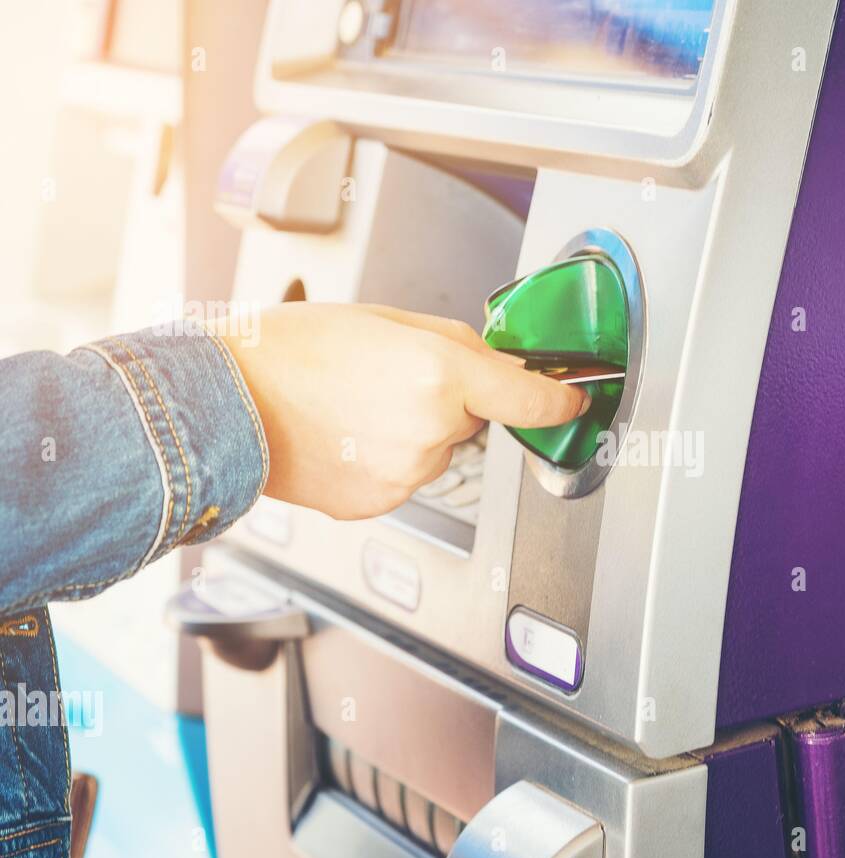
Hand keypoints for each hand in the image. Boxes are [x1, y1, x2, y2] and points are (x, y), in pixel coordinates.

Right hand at [214, 302, 587, 519]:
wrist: (225, 401)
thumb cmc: (292, 350)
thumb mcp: (387, 319)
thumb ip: (455, 344)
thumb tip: (496, 364)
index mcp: (439, 375)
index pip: (529, 399)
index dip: (557, 401)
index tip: (571, 402)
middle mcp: (430, 431)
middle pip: (470, 420)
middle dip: (445, 402)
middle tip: (388, 380)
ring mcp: (406, 475)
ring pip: (435, 451)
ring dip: (412, 433)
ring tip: (354, 409)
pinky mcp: (381, 504)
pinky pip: (404, 477)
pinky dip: (385, 460)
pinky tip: (345, 437)